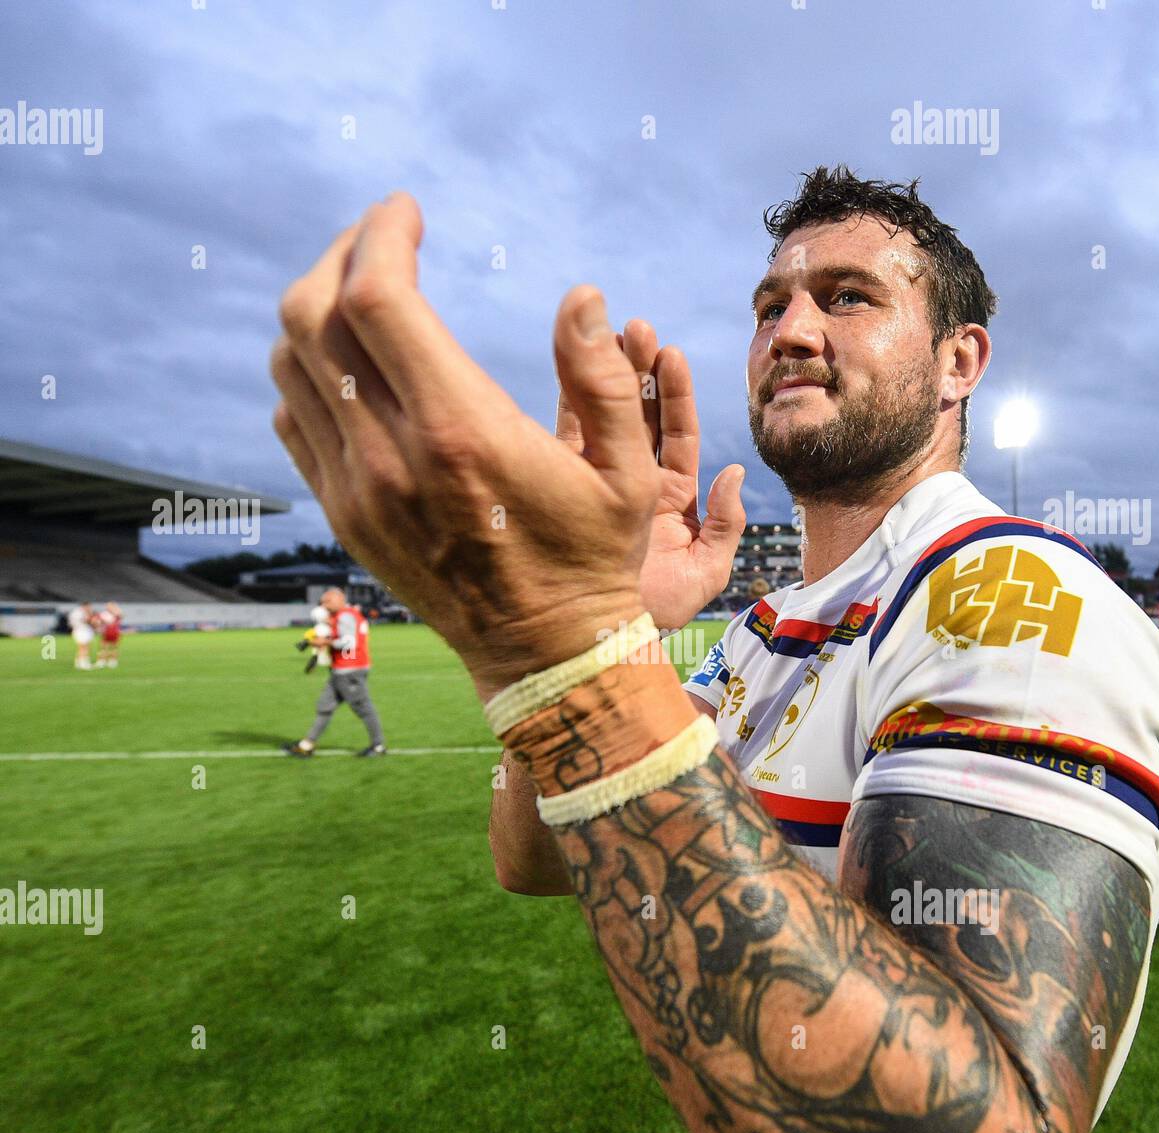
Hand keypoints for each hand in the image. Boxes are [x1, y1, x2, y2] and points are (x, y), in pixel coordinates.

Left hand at [270, 194, 656, 698]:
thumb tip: (582, 295)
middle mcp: (392, 455)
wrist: (544, 656)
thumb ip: (605, 376)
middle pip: (313, 315)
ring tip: (365, 295)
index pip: (377, 295)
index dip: (381, 233)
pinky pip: (293, 420)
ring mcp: (358, 490)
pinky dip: (308, 373)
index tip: (409, 211)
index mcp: (461, 430)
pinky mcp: (345, 516)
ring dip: (317, 310)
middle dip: (341, 254)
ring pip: (291, 364)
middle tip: (383, 241)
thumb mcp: (627, 471)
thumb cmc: (594, 559)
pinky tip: (354, 367)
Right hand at [557, 320, 744, 631]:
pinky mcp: (559, 493)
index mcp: (672, 500)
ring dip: (602, 378)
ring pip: (601, 422)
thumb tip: (733, 473)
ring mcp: (594, 487)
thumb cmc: (654, 618)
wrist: (596, 648)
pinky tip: (564, 373)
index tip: (669, 352)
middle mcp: (633, 487)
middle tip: (634, 328)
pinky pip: (564, 445)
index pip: (678, 435)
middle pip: (639, 417)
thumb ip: (724, 525)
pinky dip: (565, 408)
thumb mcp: (705, 573)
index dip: (676, 393)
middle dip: (638, 372)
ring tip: (602, 336)